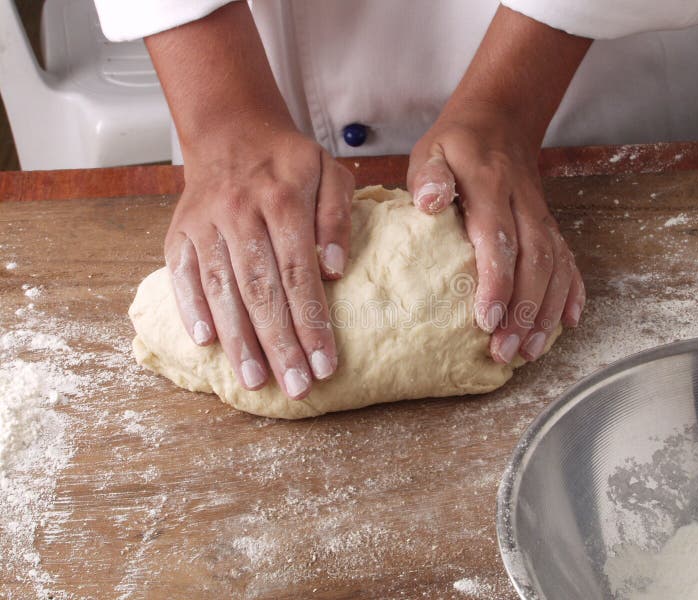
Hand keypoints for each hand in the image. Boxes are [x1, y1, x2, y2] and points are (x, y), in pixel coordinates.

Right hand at [146, 2, 352, 397]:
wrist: (230, 131)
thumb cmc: (288, 161)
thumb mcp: (329, 172)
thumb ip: (336, 217)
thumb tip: (333, 270)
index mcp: (282, 200)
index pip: (299, 274)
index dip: (312, 323)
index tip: (326, 364)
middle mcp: (240, 214)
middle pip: (261, 290)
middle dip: (280, 344)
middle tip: (296, 387)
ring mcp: (205, 225)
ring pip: (222, 289)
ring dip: (238, 339)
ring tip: (254, 381)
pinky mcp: (179, 232)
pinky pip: (182, 274)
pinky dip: (191, 308)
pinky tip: (206, 342)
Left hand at [408, 6, 589, 363]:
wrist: (500, 121)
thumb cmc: (457, 146)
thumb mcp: (432, 151)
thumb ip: (429, 176)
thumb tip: (429, 202)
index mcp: (490, 186)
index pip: (497, 238)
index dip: (496, 282)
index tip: (486, 320)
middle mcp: (523, 203)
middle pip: (534, 261)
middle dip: (523, 311)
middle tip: (504, 352)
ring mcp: (541, 216)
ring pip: (555, 267)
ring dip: (545, 312)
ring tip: (528, 352)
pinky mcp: (549, 225)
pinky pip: (569, 261)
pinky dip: (571, 293)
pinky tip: (566, 322)